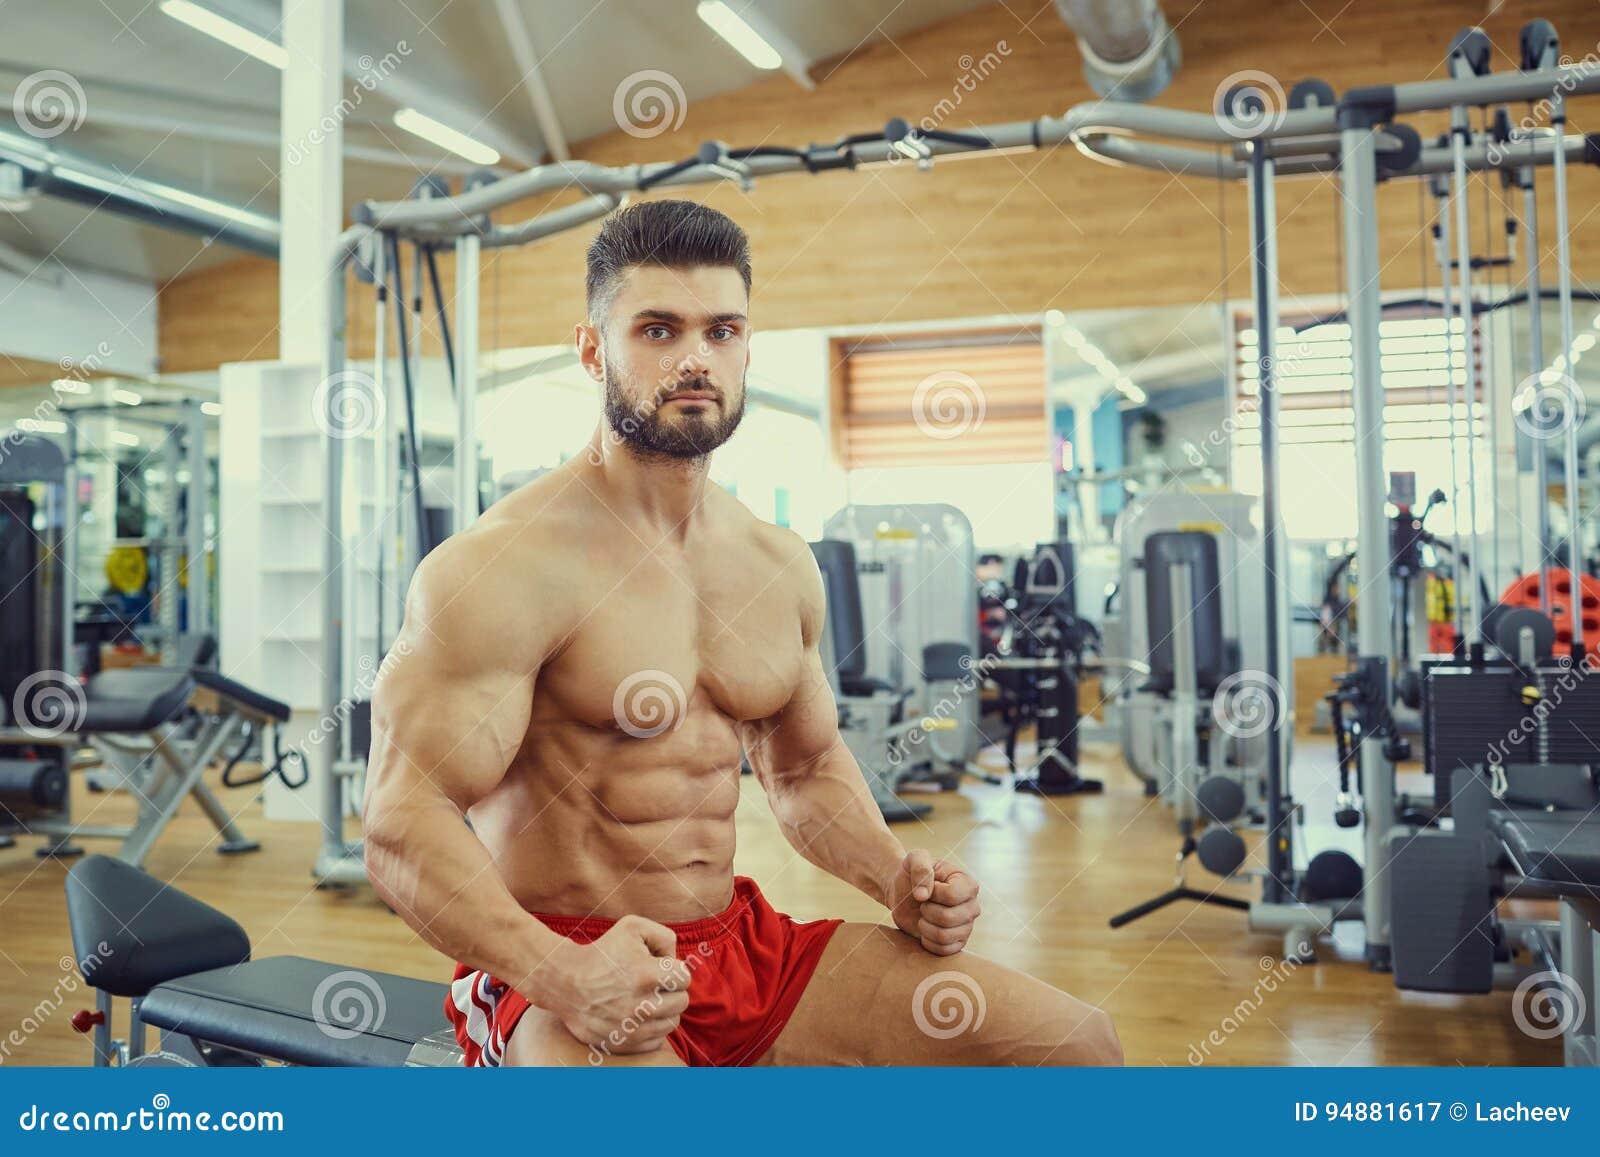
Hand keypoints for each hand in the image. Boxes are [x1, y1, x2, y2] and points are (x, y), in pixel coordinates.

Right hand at [526, 916, 690, 1052]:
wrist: (565, 982)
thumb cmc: (602, 952)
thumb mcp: (633, 927)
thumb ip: (664, 937)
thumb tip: (676, 959)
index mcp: (647, 976)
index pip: (684, 978)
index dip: (672, 969)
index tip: (656, 968)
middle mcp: (643, 1006)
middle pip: (682, 1002)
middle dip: (670, 990)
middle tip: (651, 984)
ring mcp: (634, 1029)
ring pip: (672, 1023)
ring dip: (663, 1010)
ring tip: (645, 998)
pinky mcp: (625, 1045)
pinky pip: (656, 1041)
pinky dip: (651, 1029)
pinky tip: (637, 1015)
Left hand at [887, 850, 980, 955]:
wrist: (903, 893)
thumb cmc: (912, 874)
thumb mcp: (914, 859)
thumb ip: (920, 867)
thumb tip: (923, 896)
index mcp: (968, 884)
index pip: (953, 896)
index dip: (933, 893)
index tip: (928, 888)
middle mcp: (972, 906)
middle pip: (948, 918)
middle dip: (926, 911)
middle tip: (923, 904)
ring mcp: (966, 927)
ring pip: (944, 936)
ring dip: (925, 926)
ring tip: (923, 916)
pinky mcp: (957, 943)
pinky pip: (943, 950)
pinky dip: (927, 941)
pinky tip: (924, 930)